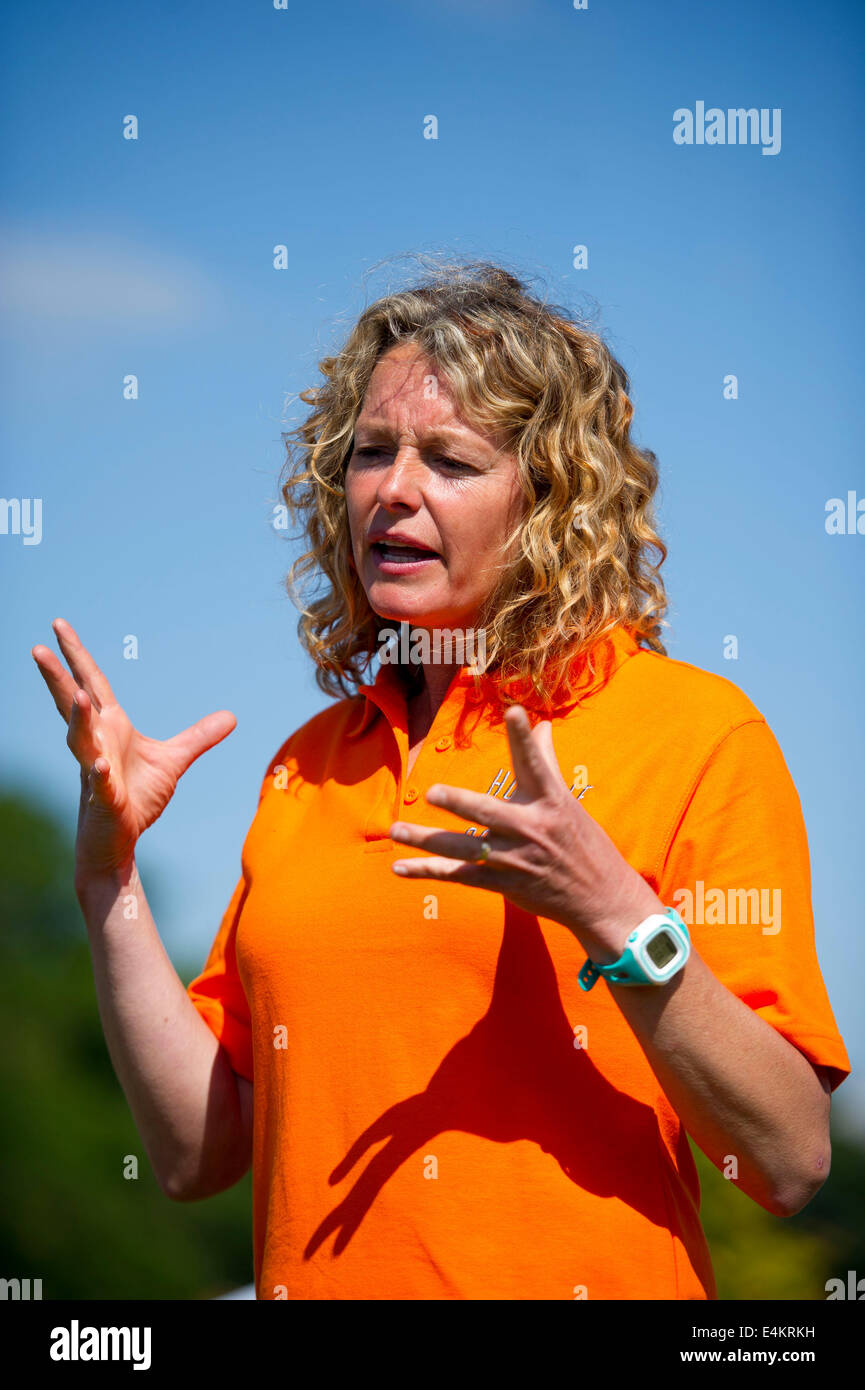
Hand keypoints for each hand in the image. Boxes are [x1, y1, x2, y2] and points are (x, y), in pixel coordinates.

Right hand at [32, 618, 236, 882]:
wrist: (118, 841)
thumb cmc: (136, 798)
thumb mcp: (173, 762)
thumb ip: (198, 737)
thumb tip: (231, 716)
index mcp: (110, 727)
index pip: (93, 683)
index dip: (77, 655)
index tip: (59, 625)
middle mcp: (97, 743)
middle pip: (73, 703)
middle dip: (57, 676)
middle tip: (39, 648)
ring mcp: (95, 770)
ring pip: (81, 740)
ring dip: (78, 718)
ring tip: (77, 694)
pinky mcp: (105, 799)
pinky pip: (100, 783)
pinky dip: (101, 773)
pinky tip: (103, 765)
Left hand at [389, 704, 660, 961]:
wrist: (602, 899)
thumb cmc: (583, 842)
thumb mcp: (568, 800)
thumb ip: (546, 760)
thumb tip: (540, 723)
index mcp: (551, 801)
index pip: (536, 764)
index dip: (524, 739)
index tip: (515, 712)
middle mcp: (532, 828)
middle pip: (490, 812)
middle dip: (460, 803)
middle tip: (433, 793)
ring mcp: (516, 859)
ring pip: (465, 847)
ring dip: (427, 841)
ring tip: (396, 831)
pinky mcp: (505, 884)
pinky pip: (460, 876)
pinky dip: (429, 872)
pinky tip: (401, 867)